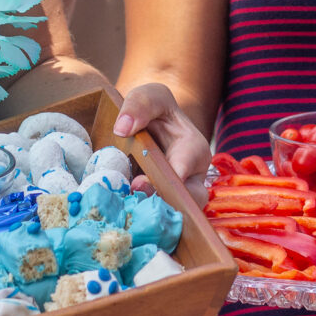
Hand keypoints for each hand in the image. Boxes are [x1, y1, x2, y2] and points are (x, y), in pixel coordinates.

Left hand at [114, 83, 210, 206]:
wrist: (144, 125)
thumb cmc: (153, 109)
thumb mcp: (150, 96)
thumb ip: (140, 104)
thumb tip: (123, 129)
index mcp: (193, 150)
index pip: (185, 173)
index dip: (165, 183)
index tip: (138, 182)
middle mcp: (191, 177)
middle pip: (188, 203)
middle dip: (163, 206)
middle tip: (133, 202)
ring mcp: (176, 194)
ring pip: (174, 215)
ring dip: (151, 216)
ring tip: (126, 211)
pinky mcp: (161, 204)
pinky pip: (158, 218)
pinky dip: (141, 219)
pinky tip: (121, 216)